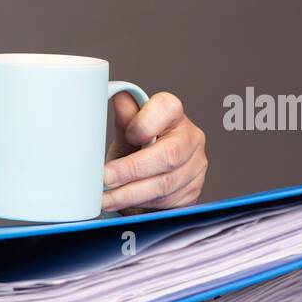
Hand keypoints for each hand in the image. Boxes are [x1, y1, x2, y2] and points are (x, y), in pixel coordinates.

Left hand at [102, 91, 207, 212]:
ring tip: (105, 198)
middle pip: (168, 154)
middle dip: (131, 170)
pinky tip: (122, 205)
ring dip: (130, 194)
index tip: (128, 136)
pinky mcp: (192, 192)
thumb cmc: (135, 152)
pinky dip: (140, 204)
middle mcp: (191, 138)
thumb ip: (125, 120)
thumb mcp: (125, 137)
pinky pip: (167, 201)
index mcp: (174, 116)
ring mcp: (196, 166)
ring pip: (165, 183)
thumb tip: (119, 96)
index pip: (167, 108)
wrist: (144, 182)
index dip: (145, 123)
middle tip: (105, 179)